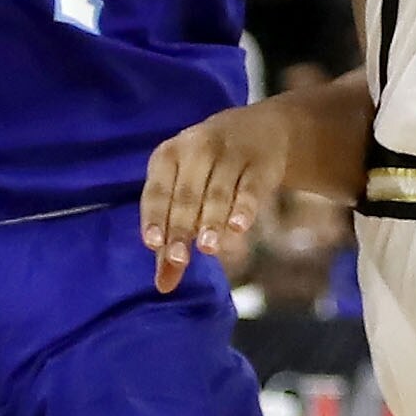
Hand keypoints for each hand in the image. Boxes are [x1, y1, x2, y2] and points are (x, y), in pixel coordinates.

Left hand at [141, 99, 295, 292]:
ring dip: (212, 221)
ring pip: (217, 192)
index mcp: (168, 156)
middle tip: (179, 259)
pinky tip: (239, 227)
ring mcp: (229, 154)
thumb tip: (163, 286)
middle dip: (182, 228)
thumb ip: (174, 238)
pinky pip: (249, 188)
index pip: (157, 191)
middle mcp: (195, 150)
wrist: (260, 130)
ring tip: (209, 248)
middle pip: (186, 196)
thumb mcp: (186, 193)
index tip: (154, 244)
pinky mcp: (259, 164)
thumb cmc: (210, 171)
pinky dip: (243, 207)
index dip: (155, 217)